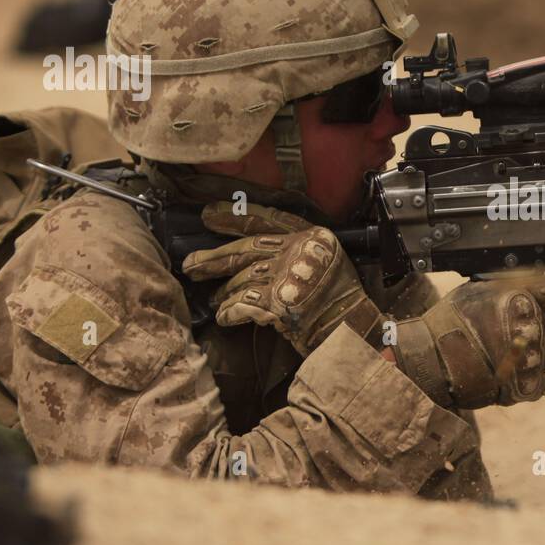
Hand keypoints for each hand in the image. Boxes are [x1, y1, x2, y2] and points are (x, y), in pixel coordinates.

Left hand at [180, 201, 381, 355]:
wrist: (353, 330)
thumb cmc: (342, 301)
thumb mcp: (326, 265)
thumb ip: (296, 256)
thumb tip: (255, 262)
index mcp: (312, 237)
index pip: (268, 219)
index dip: (235, 216)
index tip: (208, 214)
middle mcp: (298, 250)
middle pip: (247, 249)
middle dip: (215, 258)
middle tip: (190, 264)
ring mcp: (287, 274)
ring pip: (242, 279)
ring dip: (224, 292)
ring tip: (214, 300)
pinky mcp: (277, 301)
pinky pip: (243, 305)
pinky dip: (231, 313)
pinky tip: (223, 318)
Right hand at [392, 272, 544, 409]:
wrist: (431, 360)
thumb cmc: (452, 320)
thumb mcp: (478, 288)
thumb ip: (513, 283)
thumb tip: (541, 279)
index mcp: (522, 298)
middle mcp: (531, 327)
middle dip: (542, 325)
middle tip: (514, 328)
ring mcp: (531, 358)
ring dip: (534, 351)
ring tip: (503, 351)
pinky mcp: (527, 384)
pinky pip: (542, 378)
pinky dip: (527, 375)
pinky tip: (505, 369)